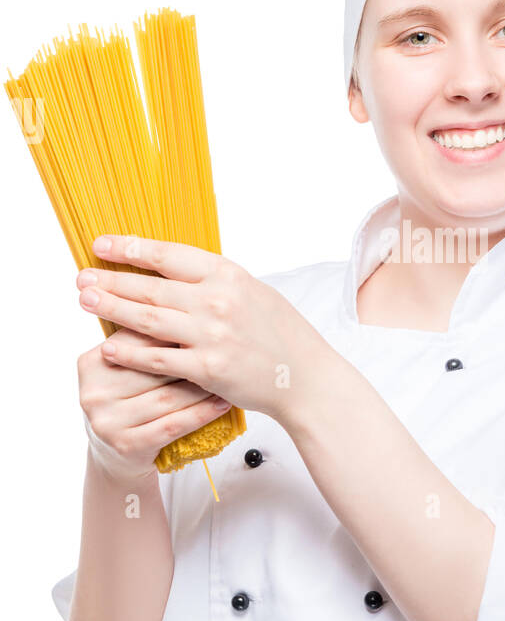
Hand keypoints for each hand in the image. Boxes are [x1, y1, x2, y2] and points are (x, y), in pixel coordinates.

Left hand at [76, 234, 311, 419]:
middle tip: (82, 276)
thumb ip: (213, 281)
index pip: (168, 255)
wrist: (305, 376)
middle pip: (151, 287)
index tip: (102, 244)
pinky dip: (130, 352)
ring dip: (112, 308)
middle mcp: (217, 301)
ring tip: (85, 299)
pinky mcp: (207, 369)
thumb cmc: (281, 333)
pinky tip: (108, 346)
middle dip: (111, 279)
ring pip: (147, 319)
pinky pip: (157, 358)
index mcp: (228, 275)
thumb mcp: (252, 291)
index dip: (130, 248)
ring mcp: (211, 336)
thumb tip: (170, 269)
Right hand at [78, 329, 231, 482]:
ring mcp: (107, 421)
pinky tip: (222, 403)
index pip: (136, 339)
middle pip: (152, 368)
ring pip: (166, 397)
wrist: (116, 457)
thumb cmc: (130, 401)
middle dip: (191, 357)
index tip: (206, 319)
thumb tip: (184, 299)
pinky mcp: (126, 446)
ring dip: (203, 386)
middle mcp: (94, 391)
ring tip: (229, 375)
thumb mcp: (124, 369)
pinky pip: (172, 425)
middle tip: (225, 344)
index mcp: (91, 363)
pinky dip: (201, 413)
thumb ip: (142, 341)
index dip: (172, 328)